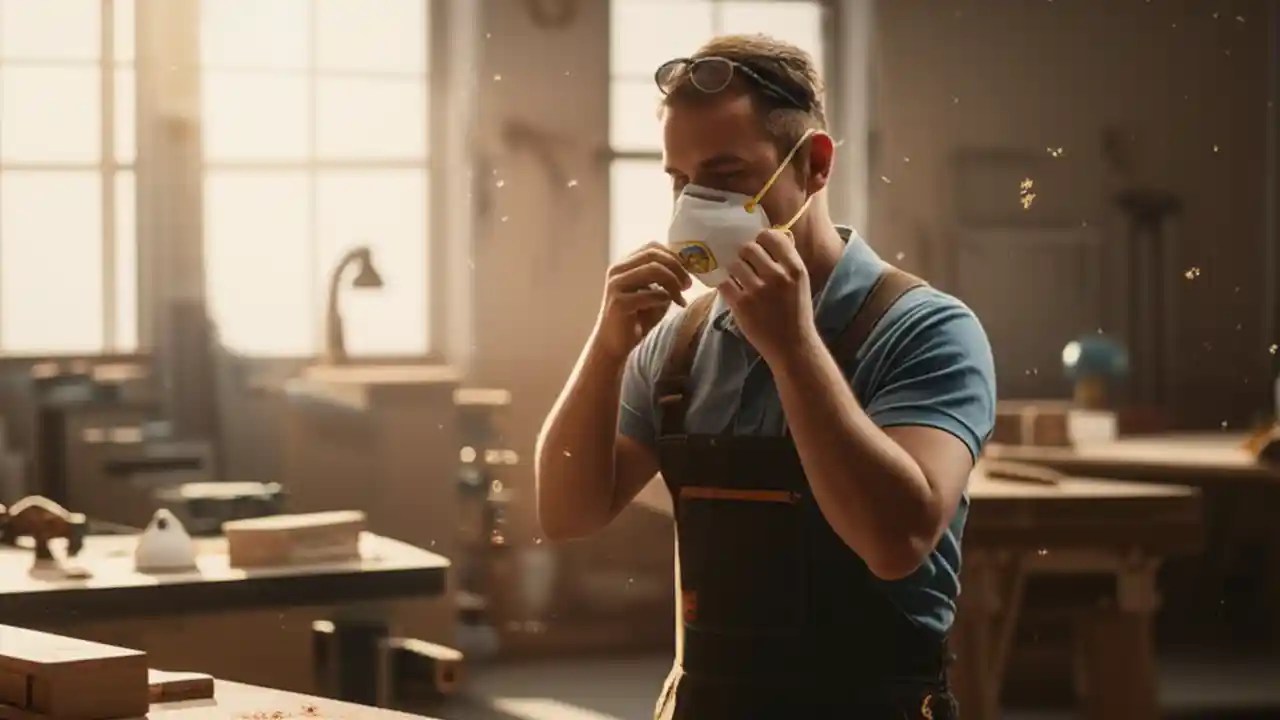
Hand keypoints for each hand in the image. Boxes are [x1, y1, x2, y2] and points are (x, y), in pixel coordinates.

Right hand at [594, 243, 691, 359]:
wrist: (614, 345)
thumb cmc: (636, 319)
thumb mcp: (653, 293)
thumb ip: (664, 279)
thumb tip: (685, 271)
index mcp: (624, 264)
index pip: (652, 246)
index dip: (674, 256)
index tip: (687, 272)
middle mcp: (617, 270)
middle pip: (653, 254)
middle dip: (676, 267)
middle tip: (688, 284)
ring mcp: (616, 285)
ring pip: (653, 269)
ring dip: (673, 282)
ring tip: (680, 296)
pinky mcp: (619, 303)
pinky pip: (650, 293)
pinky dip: (666, 298)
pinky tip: (672, 305)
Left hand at [718, 230, 817, 362]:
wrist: (792, 346)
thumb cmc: (796, 313)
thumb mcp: (800, 283)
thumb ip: (788, 260)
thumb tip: (778, 233)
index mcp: (795, 269)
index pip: (771, 237)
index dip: (761, 239)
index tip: (759, 248)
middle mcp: (777, 276)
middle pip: (748, 248)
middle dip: (744, 255)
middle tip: (746, 265)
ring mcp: (758, 290)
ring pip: (734, 264)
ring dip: (734, 270)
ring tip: (739, 279)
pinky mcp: (741, 304)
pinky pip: (724, 283)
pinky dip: (726, 285)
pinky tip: (732, 290)